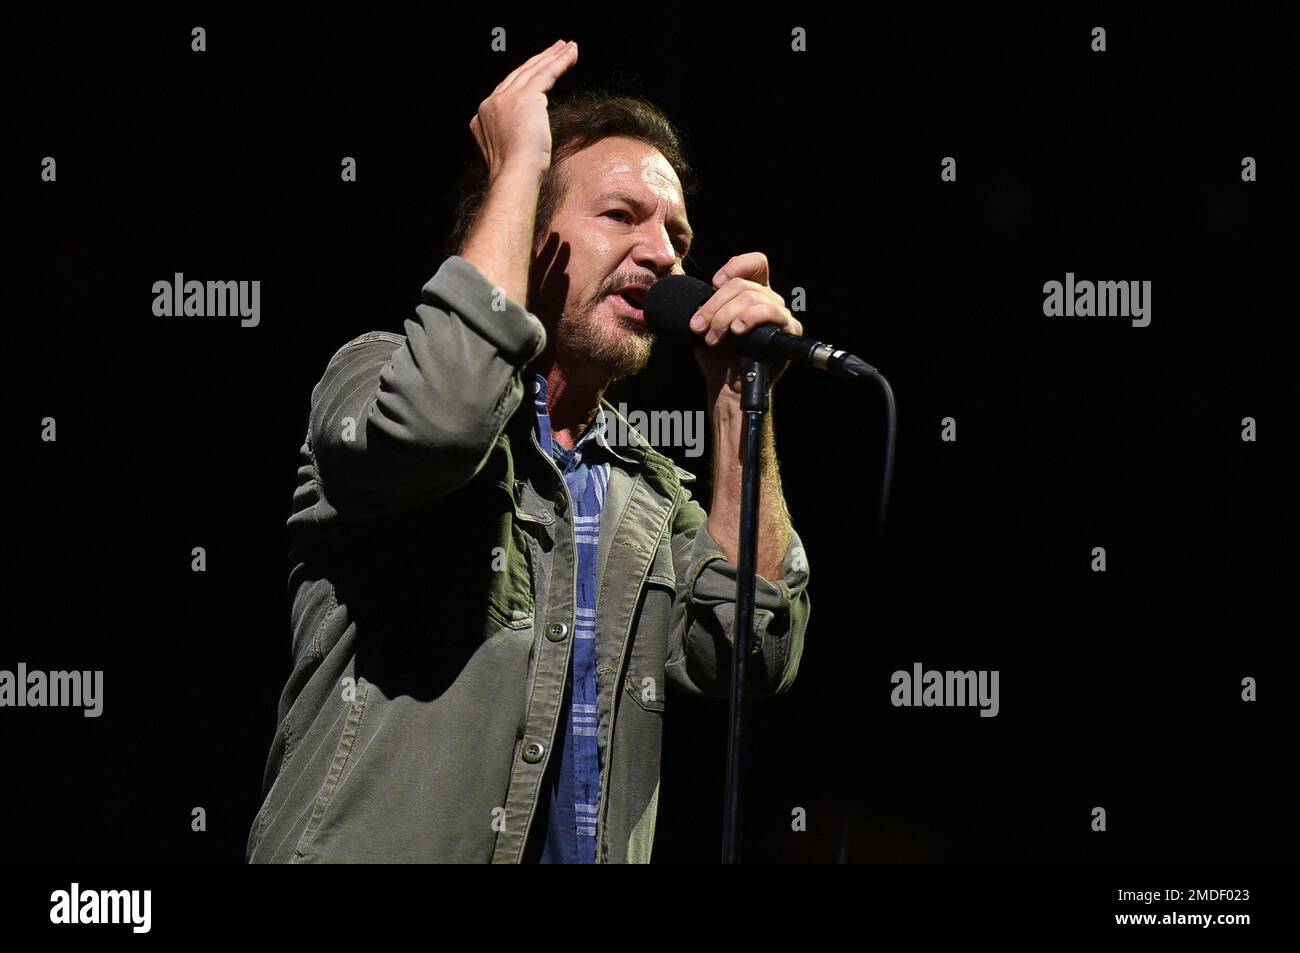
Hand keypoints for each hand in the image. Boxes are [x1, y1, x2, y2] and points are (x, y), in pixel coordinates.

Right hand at [469, 39, 578, 180]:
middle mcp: (491, 104)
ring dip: (552, 56)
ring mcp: (505, 99)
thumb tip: (523, 138)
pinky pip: (546, 74)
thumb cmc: (516, 175)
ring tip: (567, 46)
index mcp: (482, 118)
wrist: (513, 176)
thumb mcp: (508, 153)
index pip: (506, 90)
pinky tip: (571, 54)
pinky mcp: (525, 98)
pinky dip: (560, 62)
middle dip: (538, 60)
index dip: (523, 77)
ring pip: (533, 71)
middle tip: (555, 48)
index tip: (537, 69)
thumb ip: (510, 137)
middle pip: (518, 75)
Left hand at [688, 252, 803, 395]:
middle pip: (742, 285)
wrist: (726, 384)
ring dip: (725, 316)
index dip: (735, 266)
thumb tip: (695, 293)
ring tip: (713, 337)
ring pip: (752, 298)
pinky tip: (736, 331)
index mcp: (752, 291)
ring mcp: (780, 314)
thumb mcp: (706, 322)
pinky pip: (770, 312)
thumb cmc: (717, 354)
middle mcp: (769, 299)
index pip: (755, 264)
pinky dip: (749, 318)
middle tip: (699, 327)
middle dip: (715, 306)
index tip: (714, 283)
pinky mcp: (789, 329)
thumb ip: (706, 302)